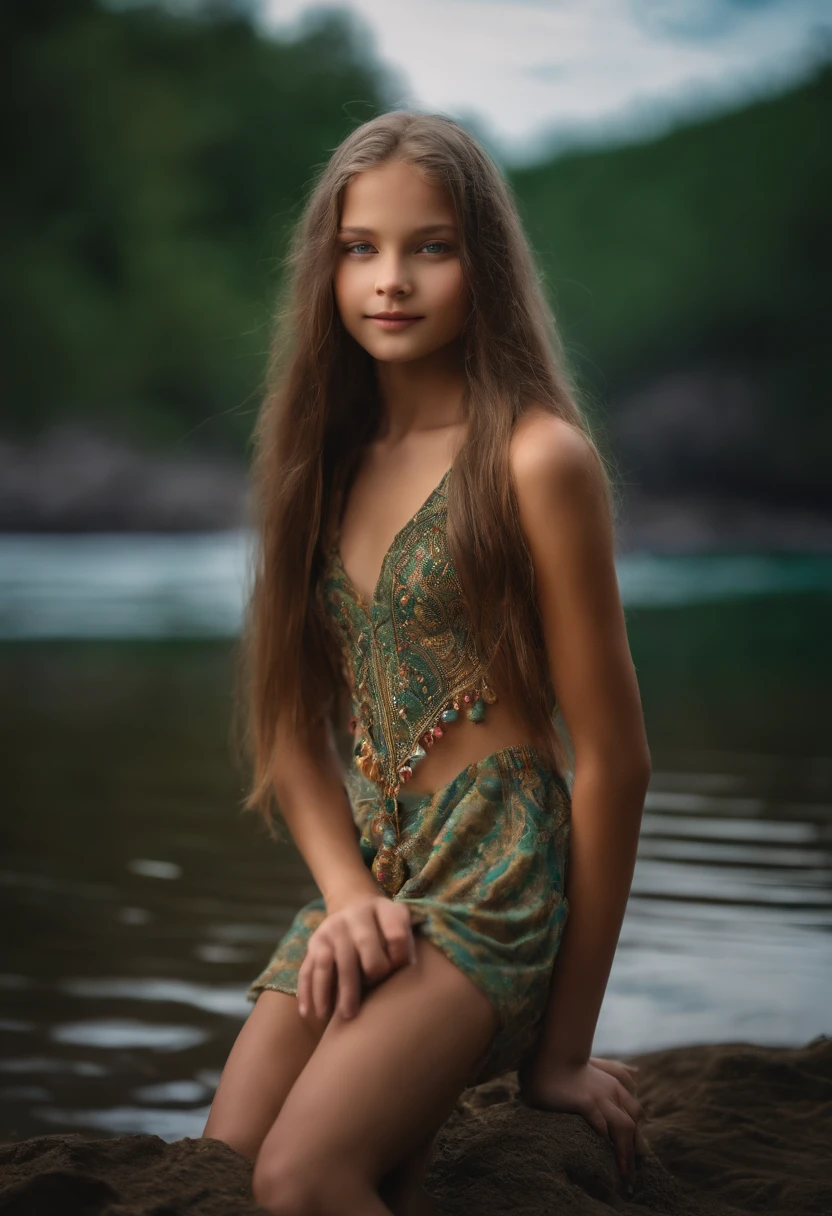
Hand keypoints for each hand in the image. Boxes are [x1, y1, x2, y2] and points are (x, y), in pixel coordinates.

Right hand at [297, 891, 416, 1022]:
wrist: (354, 904)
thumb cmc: (383, 925)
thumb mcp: (399, 920)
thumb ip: (405, 940)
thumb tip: (406, 966)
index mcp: (380, 909)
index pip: (395, 933)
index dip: (401, 956)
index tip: (404, 971)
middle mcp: (353, 917)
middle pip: (359, 949)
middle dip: (365, 979)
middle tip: (363, 1008)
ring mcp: (331, 929)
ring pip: (328, 963)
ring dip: (333, 992)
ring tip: (342, 1016)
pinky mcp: (315, 943)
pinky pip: (307, 969)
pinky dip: (307, 992)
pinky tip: (308, 1013)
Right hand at [517, 1054, 648, 1191]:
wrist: (549, 1056)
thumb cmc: (569, 1064)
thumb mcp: (598, 1065)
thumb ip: (617, 1070)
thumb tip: (637, 1073)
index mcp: (616, 1085)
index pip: (636, 1114)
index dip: (637, 1138)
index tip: (635, 1159)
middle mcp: (612, 1091)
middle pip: (633, 1124)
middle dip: (634, 1151)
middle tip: (630, 1177)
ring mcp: (599, 1096)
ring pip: (624, 1127)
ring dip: (625, 1153)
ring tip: (622, 1174)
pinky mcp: (585, 1101)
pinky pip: (601, 1124)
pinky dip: (605, 1139)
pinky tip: (603, 1155)